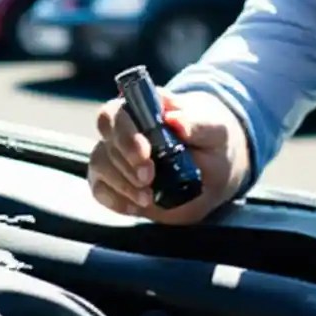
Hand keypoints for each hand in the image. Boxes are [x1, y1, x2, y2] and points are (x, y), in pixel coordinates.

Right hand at [88, 87, 250, 224]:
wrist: (215, 167)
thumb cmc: (212, 139)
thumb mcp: (215, 130)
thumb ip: (198, 123)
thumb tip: (174, 119)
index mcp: (143, 108)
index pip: (117, 113)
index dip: (125, 133)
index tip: (144, 153)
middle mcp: (123, 130)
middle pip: (106, 141)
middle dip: (125, 164)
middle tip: (149, 179)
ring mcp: (116, 156)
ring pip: (100, 165)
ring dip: (122, 184)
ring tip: (148, 198)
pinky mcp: (115, 182)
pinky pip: (99, 190)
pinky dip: (115, 200)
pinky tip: (136, 206)